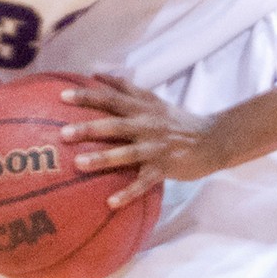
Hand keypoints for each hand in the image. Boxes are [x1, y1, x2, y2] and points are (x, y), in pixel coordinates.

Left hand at [58, 75, 219, 207]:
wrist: (214, 139)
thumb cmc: (177, 121)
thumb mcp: (154, 100)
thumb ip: (125, 88)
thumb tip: (97, 74)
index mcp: (143, 109)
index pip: (112, 99)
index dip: (88, 96)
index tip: (62, 96)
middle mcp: (148, 125)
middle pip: (115, 125)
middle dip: (90, 128)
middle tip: (63, 133)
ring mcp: (157, 148)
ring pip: (127, 154)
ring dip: (104, 159)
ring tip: (79, 164)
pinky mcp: (166, 168)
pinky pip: (144, 182)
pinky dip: (128, 192)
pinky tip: (110, 203)